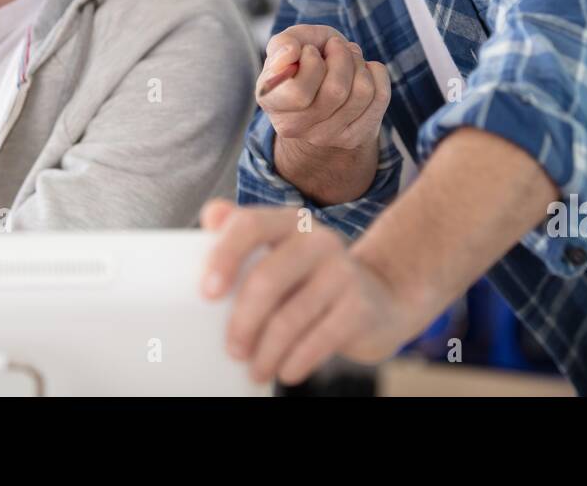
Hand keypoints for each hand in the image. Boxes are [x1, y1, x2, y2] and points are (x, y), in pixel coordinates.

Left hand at [199, 200, 421, 384]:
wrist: (379, 298)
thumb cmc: (310, 280)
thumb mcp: (281, 253)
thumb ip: (242, 235)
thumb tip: (212, 214)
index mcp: (289, 222)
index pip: (249, 225)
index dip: (224, 256)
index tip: (207, 294)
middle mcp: (318, 239)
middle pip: (266, 278)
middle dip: (242, 321)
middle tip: (233, 350)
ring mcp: (343, 271)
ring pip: (290, 318)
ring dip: (266, 353)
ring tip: (255, 370)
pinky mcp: (360, 306)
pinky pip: (318, 340)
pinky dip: (295, 362)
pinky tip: (286, 373)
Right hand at [258, 24, 389, 151]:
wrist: (323, 85)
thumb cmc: (304, 59)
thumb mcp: (290, 43)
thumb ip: (284, 43)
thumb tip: (291, 52)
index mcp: (271, 101)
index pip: (299, 93)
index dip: (311, 62)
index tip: (310, 50)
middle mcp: (294, 127)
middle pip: (336, 91)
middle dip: (341, 55)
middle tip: (335, 47)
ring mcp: (325, 137)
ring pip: (362, 92)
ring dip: (359, 63)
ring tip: (349, 58)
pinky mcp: (354, 137)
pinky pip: (380, 97)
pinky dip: (376, 73)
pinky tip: (362, 72)